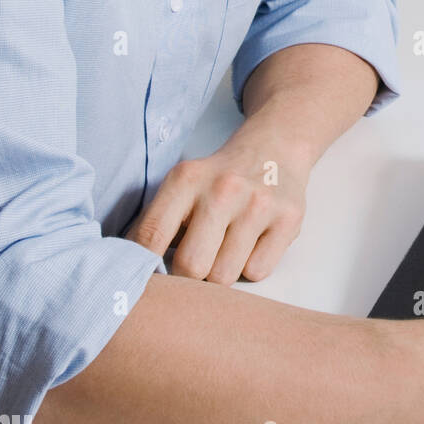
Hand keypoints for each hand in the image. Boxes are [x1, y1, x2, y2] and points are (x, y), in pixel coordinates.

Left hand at [127, 132, 309, 283]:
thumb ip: (159, 223)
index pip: (151, 238)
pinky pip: (258, 272)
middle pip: (191, 267)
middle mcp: (223, 188)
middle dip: (188, 275)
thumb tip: (133, 273)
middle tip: (194, 262)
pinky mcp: (289, 218)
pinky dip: (251, 266)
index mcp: (187, 178)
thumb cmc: (219, 178)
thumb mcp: (184, 185)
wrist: (276, 145)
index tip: (146, 278)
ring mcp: (259, 204)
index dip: (143, 268)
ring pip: (224, 276)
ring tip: (225, 248)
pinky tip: (252, 242)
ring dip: (221, 272)